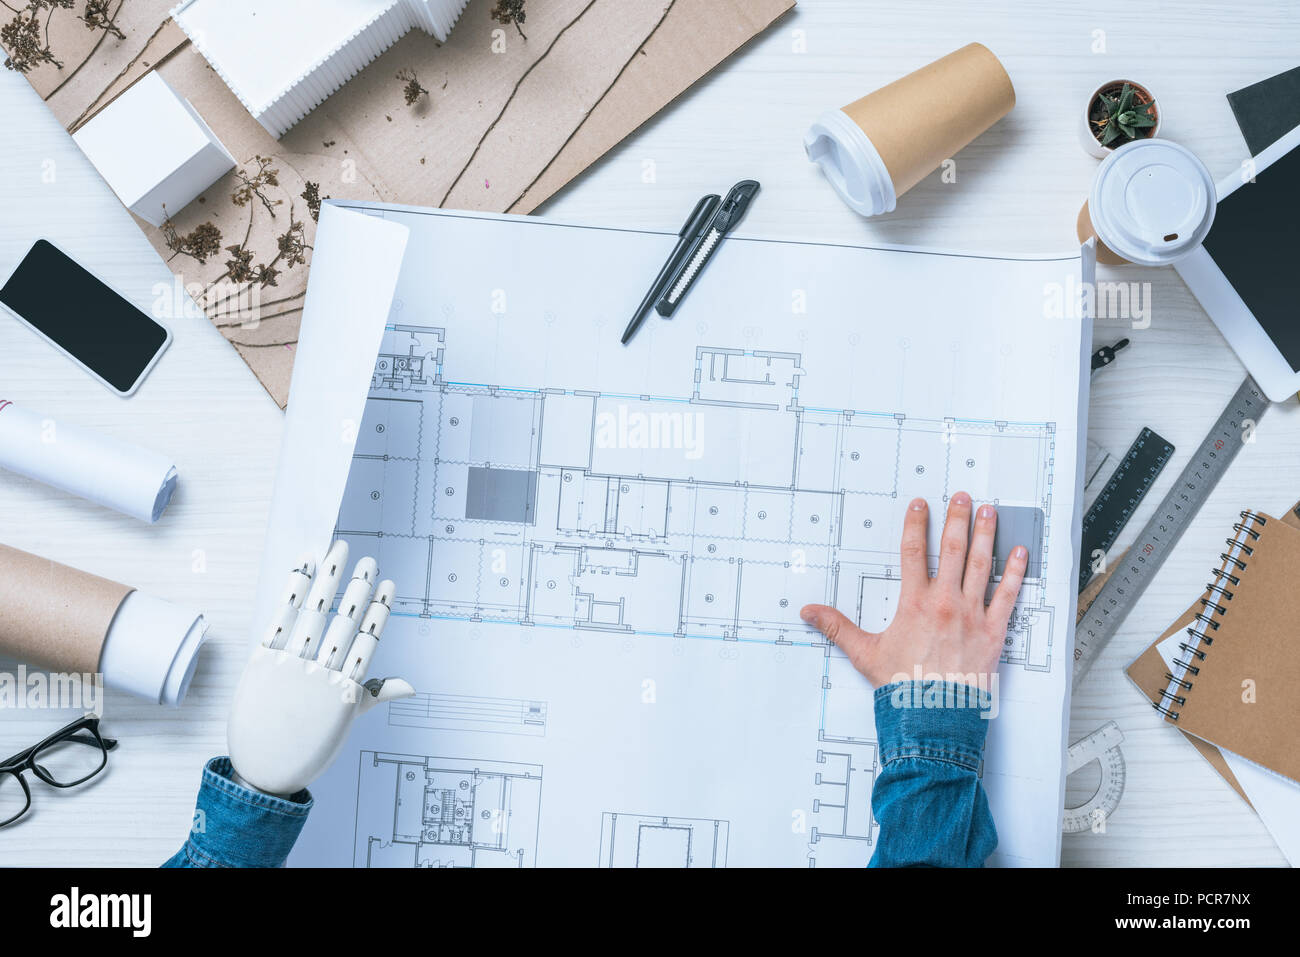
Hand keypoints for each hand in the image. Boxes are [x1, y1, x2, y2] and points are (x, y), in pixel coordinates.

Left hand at [227, 540, 413, 796]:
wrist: (262, 774)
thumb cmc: (307, 750)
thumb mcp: (344, 724)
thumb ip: (373, 695)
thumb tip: (409, 687)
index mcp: (347, 690)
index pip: (368, 640)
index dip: (379, 610)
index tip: (388, 585)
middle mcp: (322, 675)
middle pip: (345, 623)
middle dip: (358, 588)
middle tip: (367, 561)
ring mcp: (292, 668)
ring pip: (316, 615)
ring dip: (329, 580)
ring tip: (338, 553)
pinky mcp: (263, 663)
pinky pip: (281, 620)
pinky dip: (293, 592)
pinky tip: (304, 569)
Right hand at [800, 492, 1027, 687]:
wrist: (935, 716)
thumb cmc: (903, 687)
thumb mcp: (865, 654)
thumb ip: (838, 628)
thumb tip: (810, 612)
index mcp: (915, 604)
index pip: (913, 554)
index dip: (916, 526)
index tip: (920, 506)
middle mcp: (946, 603)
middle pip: (952, 550)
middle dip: (957, 520)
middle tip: (963, 498)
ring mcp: (972, 615)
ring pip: (981, 565)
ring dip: (986, 535)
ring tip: (990, 513)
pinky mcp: (993, 631)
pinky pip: (1008, 595)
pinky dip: (1016, 573)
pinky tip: (1021, 553)